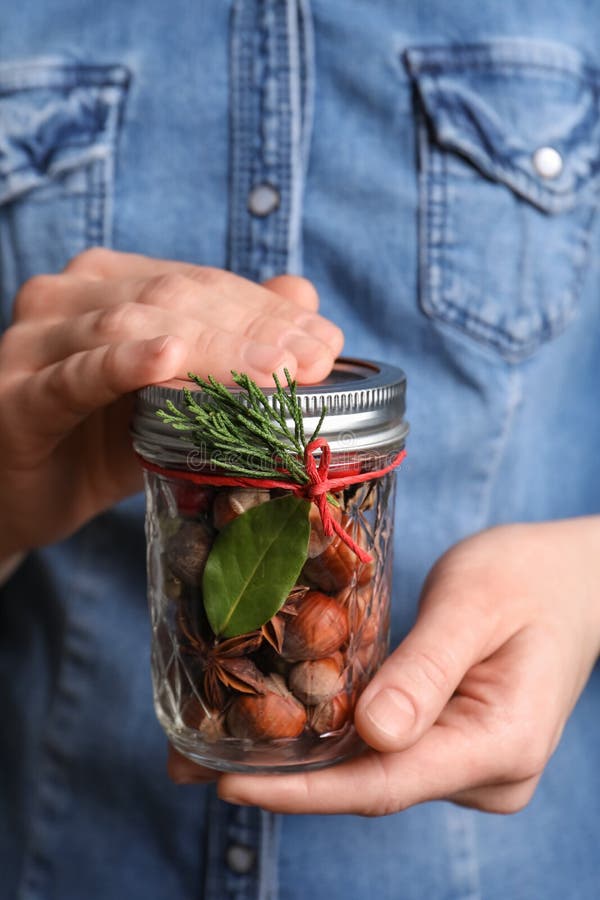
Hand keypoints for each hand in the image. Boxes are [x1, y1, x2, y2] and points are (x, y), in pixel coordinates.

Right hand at [0, 248, 342, 557]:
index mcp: (107, 283)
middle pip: (173, 297)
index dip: (266, 310)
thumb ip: (231, 343)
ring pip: (132, 326)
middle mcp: (66, 297)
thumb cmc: (97, 441)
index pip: (200, 282)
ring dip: (211, 348)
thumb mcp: (173, 394)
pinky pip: (73, 376)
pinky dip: (122, 365)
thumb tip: (303, 294)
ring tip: (271, 372)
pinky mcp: (15, 397)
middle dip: (251, 329)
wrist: (19, 495)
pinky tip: (168, 358)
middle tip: (311, 362)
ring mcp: (33, 342)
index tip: (325, 344)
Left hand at [169, 517, 599, 813]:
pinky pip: (383, 751)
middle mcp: (485, 773)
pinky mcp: (450, 745)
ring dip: (297, 761)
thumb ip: (426, 668)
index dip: (304, 789)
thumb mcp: (476, 603)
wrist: (574, 582)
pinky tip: (278, 726)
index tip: (229, 782)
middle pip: (369, 786)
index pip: (386, 782)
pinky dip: (328, 741)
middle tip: (189, 761)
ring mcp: (469, 765)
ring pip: (370, 772)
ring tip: (210, 748)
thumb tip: (370, 735)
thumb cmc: (528, 578)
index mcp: (500, 741)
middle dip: (282, 778)